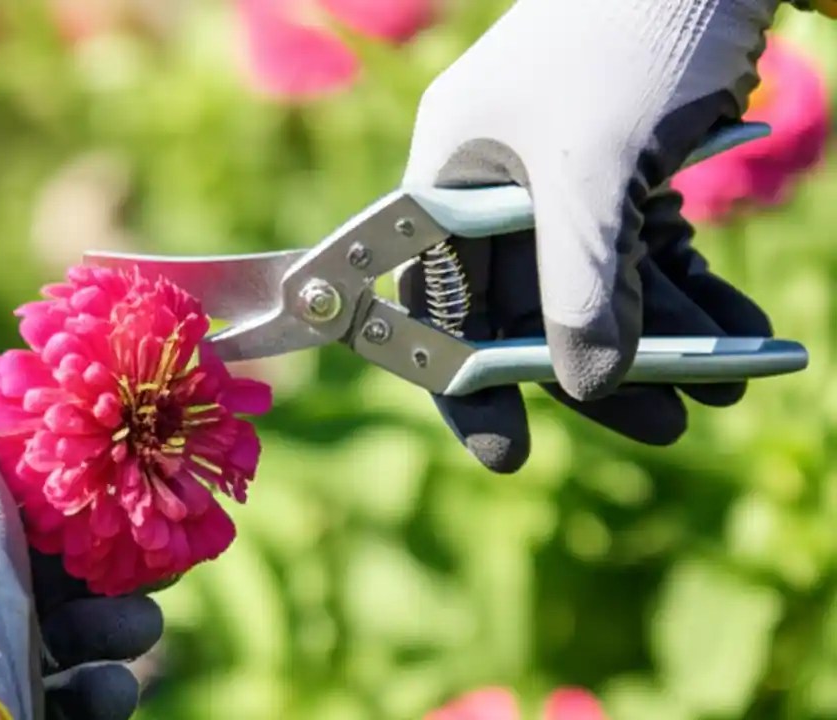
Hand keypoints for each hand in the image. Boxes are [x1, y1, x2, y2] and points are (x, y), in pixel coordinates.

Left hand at [0, 379, 162, 719]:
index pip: (5, 501)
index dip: (66, 486)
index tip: (119, 476)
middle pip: (51, 565)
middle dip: (112, 558)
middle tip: (158, 554)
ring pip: (76, 632)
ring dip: (120, 623)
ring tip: (134, 625)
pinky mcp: (15, 714)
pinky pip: (81, 694)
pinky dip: (106, 684)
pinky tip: (107, 680)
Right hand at [400, 0, 778, 471]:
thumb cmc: (630, 37)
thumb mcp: (597, 170)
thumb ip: (582, 282)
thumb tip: (586, 385)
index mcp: (451, 176)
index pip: (436, 300)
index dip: (463, 379)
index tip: (507, 449)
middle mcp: (497, 184)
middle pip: (528, 305)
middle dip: (595, 367)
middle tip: (659, 425)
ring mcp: (562, 180)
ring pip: (598, 286)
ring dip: (661, 340)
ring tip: (723, 387)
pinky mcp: (624, 172)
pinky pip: (647, 253)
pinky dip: (690, 293)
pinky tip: (743, 334)